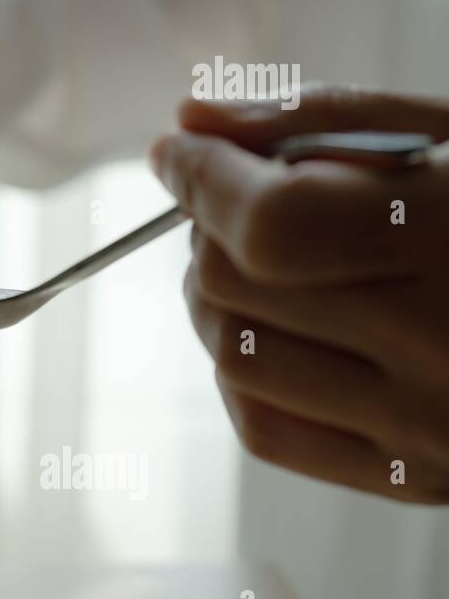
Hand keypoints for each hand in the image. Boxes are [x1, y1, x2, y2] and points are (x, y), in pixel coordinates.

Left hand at [150, 86, 448, 502]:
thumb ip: (319, 119)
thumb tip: (192, 122)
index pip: (269, 223)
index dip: (202, 178)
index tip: (177, 151)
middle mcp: (444, 349)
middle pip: (234, 285)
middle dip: (208, 227)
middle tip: (236, 201)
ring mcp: (428, 428)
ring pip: (233, 357)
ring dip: (216, 295)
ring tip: (258, 263)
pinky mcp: (414, 478)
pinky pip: (264, 427)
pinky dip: (240, 369)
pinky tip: (274, 330)